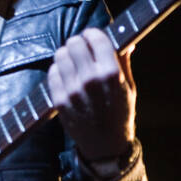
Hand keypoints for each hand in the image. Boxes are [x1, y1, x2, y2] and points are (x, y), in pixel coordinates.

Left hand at [47, 29, 135, 161]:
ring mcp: (73, 91)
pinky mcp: (60, 101)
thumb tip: (127, 42)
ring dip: (65, 55)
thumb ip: (124, 62)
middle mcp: (90, 80)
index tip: (92, 36)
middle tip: (81, 48)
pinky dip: (57, 70)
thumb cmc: (120, 115)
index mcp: (111, 73)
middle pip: (74, 43)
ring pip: (59, 55)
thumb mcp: (128, 88)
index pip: (95, 38)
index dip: (92, 33)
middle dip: (78, 43)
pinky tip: (66, 76)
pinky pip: (52, 73)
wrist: (106, 147)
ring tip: (72, 62)